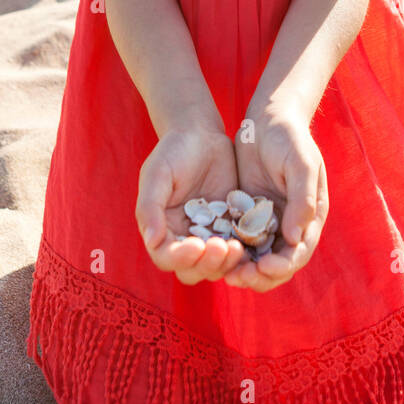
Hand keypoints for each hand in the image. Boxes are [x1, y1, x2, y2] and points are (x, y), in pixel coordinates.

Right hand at [136, 125, 247, 284]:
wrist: (201, 134)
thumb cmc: (172, 151)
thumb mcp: (157, 174)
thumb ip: (150, 207)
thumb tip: (152, 241)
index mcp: (161, 229)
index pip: (166, 257)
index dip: (179, 258)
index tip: (196, 246)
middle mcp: (184, 238)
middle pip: (193, 269)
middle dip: (207, 264)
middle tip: (223, 247)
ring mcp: (209, 234)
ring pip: (217, 264)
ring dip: (227, 262)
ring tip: (238, 246)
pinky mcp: (231, 227)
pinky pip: (238, 246)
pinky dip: (245, 250)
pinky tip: (253, 240)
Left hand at [227, 110, 328, 292]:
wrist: (268, 118)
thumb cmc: (290, 137)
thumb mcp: (302, 164)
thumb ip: (302, 200)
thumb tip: (296, 238)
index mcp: (310, 216)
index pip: (298, 253)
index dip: (282, 266)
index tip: (263, 268)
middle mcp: (291, 224)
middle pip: (277, 263)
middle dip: (260, 276)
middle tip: (237, 278)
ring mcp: (268, 221)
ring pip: (257, 257)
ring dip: (244, 270)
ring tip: (225, 274)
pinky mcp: (247, 214)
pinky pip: (239, 240)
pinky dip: (230, 251)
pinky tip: (214, 254)